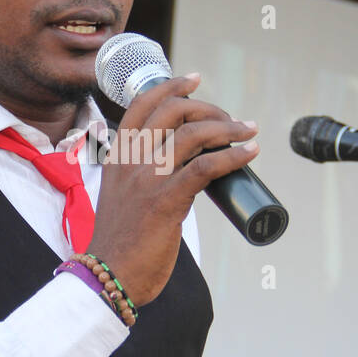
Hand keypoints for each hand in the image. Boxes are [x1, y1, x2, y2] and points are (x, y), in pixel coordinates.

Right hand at [87, 73, 258, 307]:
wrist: (108, 277)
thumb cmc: (121, 243)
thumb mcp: (122, 197)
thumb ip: (143, 176)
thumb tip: (186, 167)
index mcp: (117, 157)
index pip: (142, 105)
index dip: (171, 86)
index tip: (195, 79)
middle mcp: (130, 161)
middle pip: (173, 111)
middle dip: (209, 108)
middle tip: (231, 120)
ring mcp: (147, 179)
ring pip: (193, 134)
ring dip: (229, 127)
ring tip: (249, 131)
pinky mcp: (166, 201)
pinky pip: (206, 167)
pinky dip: (234, 155)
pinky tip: (250, 152)